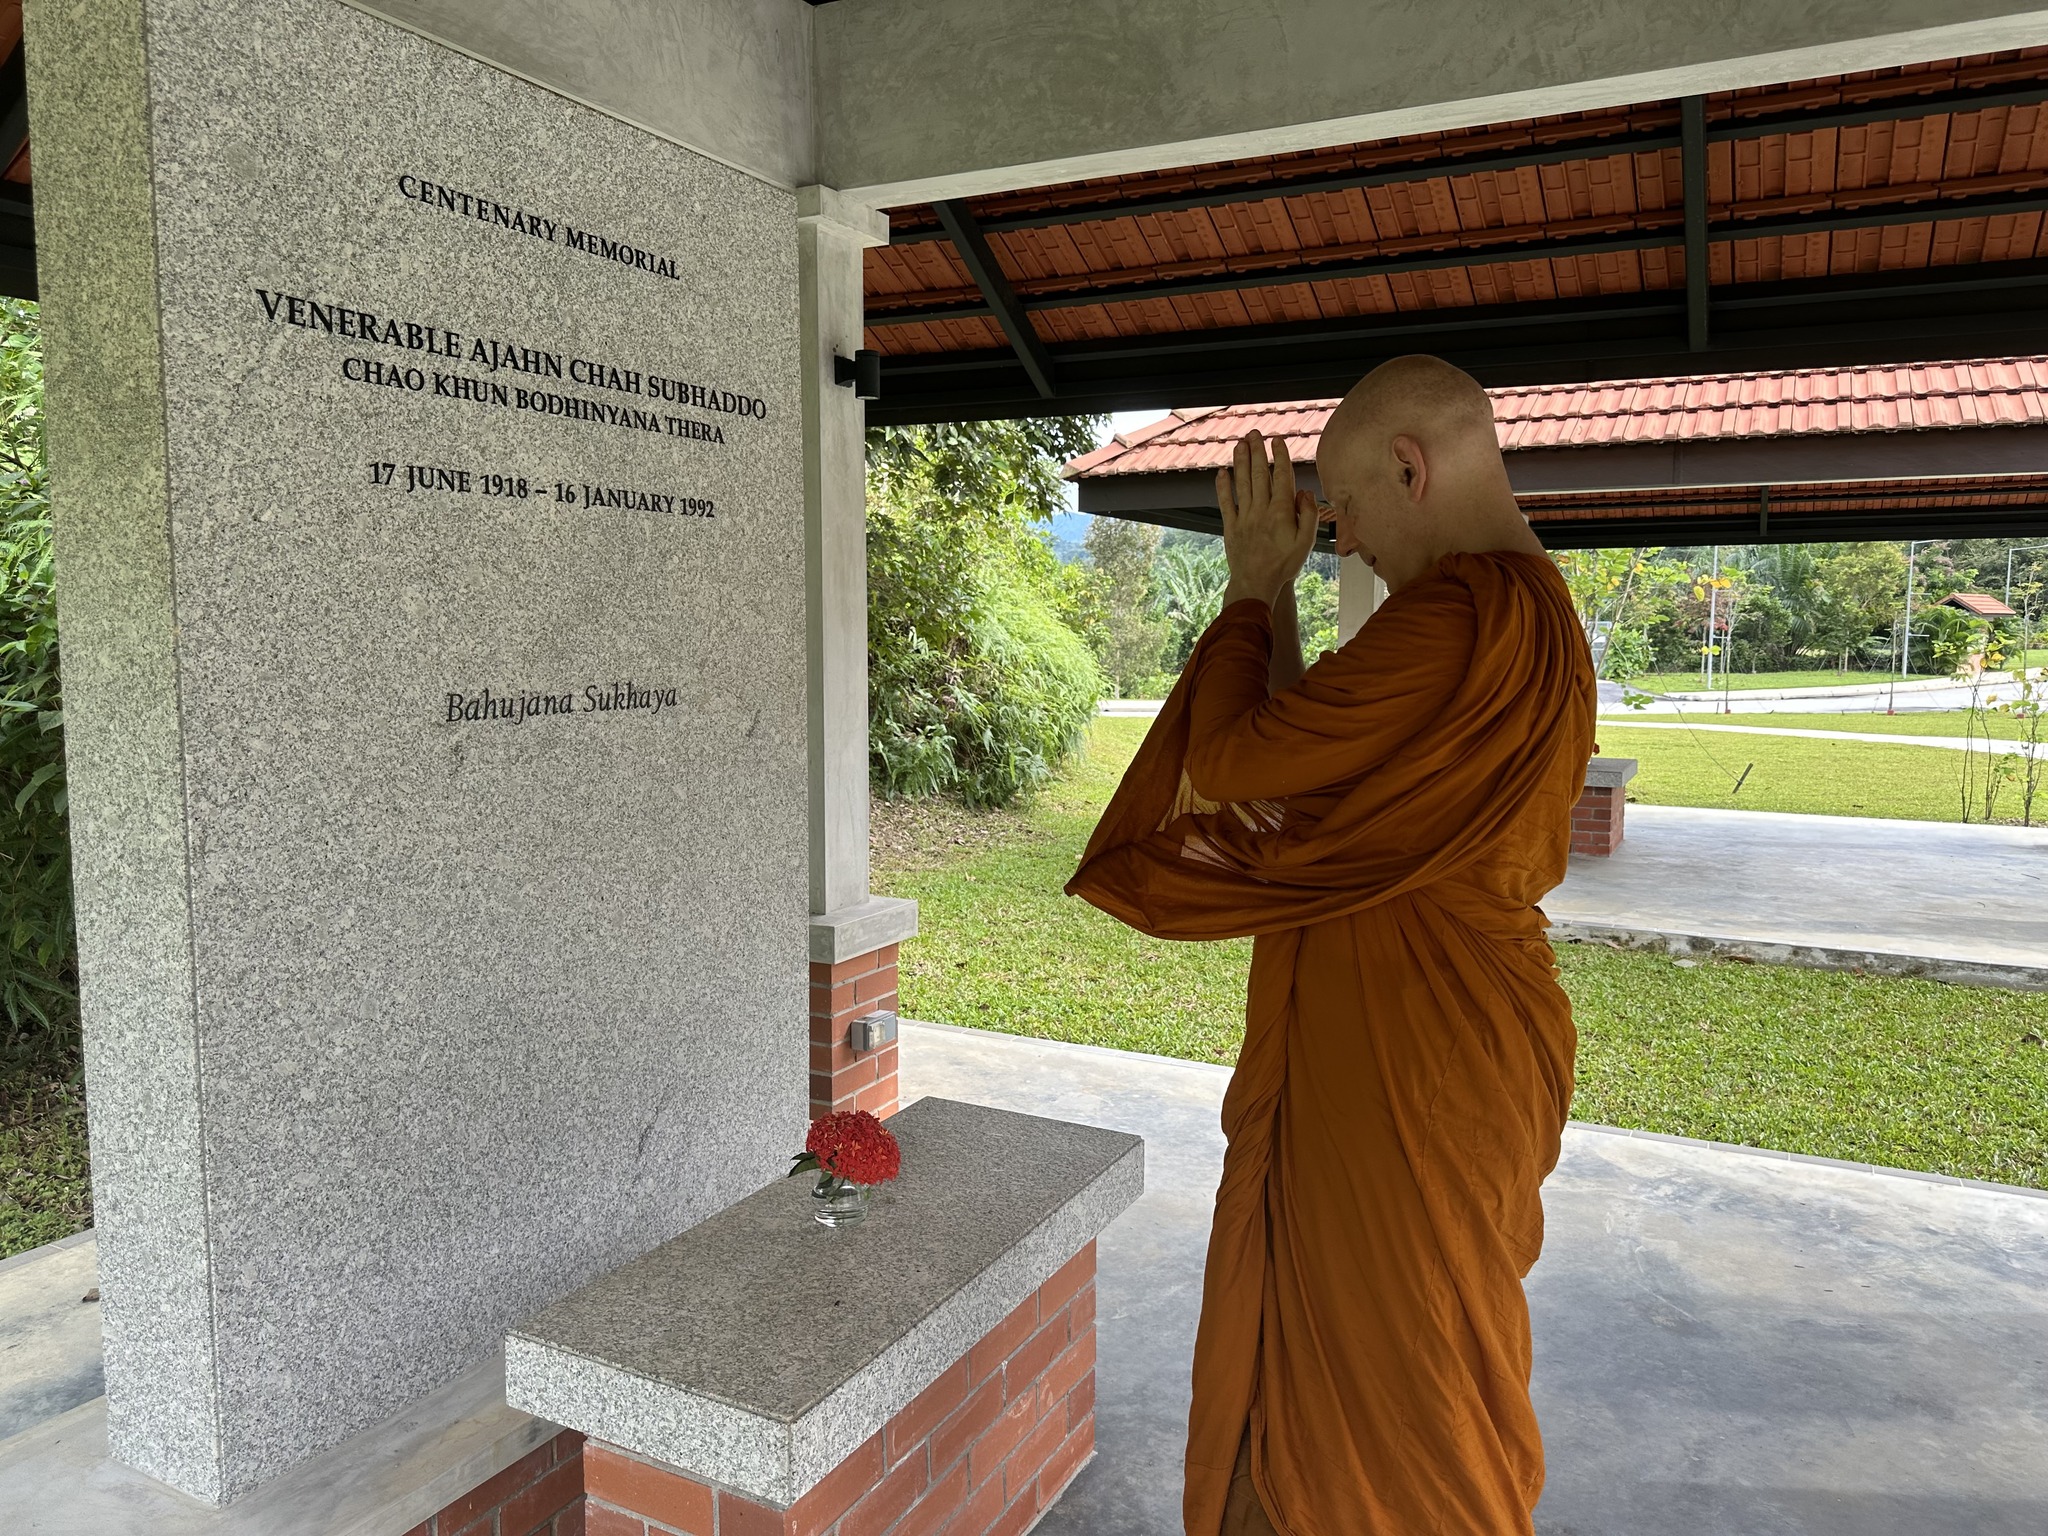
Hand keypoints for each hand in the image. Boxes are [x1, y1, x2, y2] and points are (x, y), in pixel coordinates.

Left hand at [1216, 429, 1317, 609]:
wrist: (1256, 583)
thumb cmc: (1284, 565)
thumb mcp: (1306, 542)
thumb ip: (1309, 515)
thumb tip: (1305, 492)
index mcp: (1282, 512)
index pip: (1282, 477)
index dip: (1280, 457)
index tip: (1277, 441)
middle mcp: (1261, 510)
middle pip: (1259, 474)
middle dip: (1257, 451)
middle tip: (1254, 433)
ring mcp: (1244, 516)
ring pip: (1242, 483)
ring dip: (1240, 461)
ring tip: (1239, 444)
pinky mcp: (1231, 526)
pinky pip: (1226, 502)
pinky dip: (1222, 486)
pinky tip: (1222, 472)